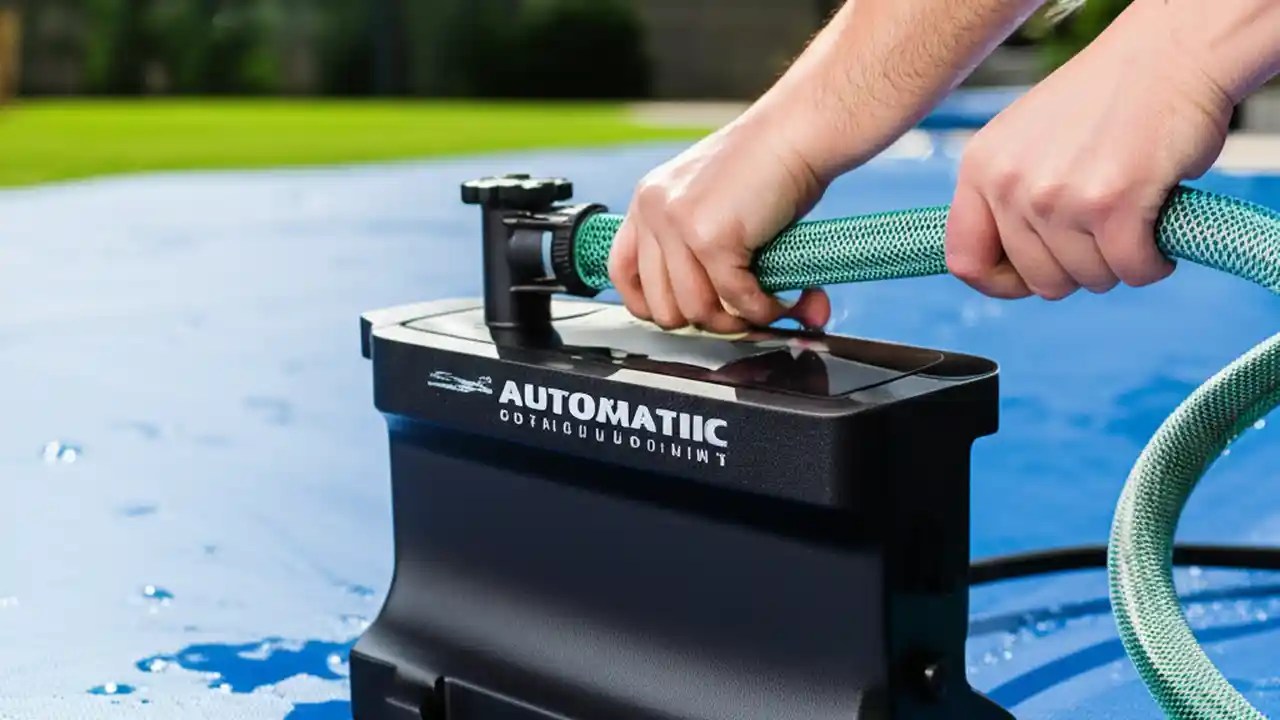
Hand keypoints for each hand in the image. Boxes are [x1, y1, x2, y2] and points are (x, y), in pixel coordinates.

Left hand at [607, 115, 831, 333]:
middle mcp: (654, 212)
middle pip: (662, 305)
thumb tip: (720, 315)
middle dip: (704, 323)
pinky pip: (735, 299)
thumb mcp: (713, 204)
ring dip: (737, 323)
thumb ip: (702, 251)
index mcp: (648, 202)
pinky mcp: (712, 238)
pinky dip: (763, 310)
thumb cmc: (767, 165)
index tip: (684, 315)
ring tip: (765, 310)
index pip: (622, 272)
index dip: (652, 306)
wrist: (797, 131)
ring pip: (697, 310)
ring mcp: (679, 225)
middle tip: (738, 318)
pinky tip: (784, 301)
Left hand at [945, 10, 1233, 299]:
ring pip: (1087, 278)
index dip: (1001, 283)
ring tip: (1132, 220)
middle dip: (1078, 269)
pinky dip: (1153, 263)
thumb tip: (1007, 273)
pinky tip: (1158, 235)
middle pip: (1037, 280)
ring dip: (1118, 263)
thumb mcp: (1028, 142)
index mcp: (981, 167)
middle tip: (1103, 235)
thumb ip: (1009, 196)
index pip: (965, 260)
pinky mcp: (1112, 205)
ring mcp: (1058, 196)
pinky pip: (1132, 271)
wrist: (1170, 54)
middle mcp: (1010, 183)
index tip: (1032, 279)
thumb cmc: (1107, 100)